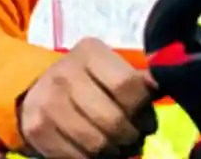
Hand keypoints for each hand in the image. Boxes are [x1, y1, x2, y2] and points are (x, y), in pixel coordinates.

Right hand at [18, 37, 158, 157]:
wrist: (37, 93)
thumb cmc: (87, 81)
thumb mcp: (110, 70)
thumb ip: (138, 80)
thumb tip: (163, 85)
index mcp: (89, 52)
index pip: (128, 86)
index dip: (143, 109)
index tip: (146, 119)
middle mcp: (64, 73)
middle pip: (113, 120)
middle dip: (131, 136)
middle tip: (134, 138)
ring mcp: (47, 102)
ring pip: (96, 144)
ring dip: (114, 152)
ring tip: (117, 147)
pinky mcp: (36, 130)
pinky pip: (77, 158)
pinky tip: (97, 153)